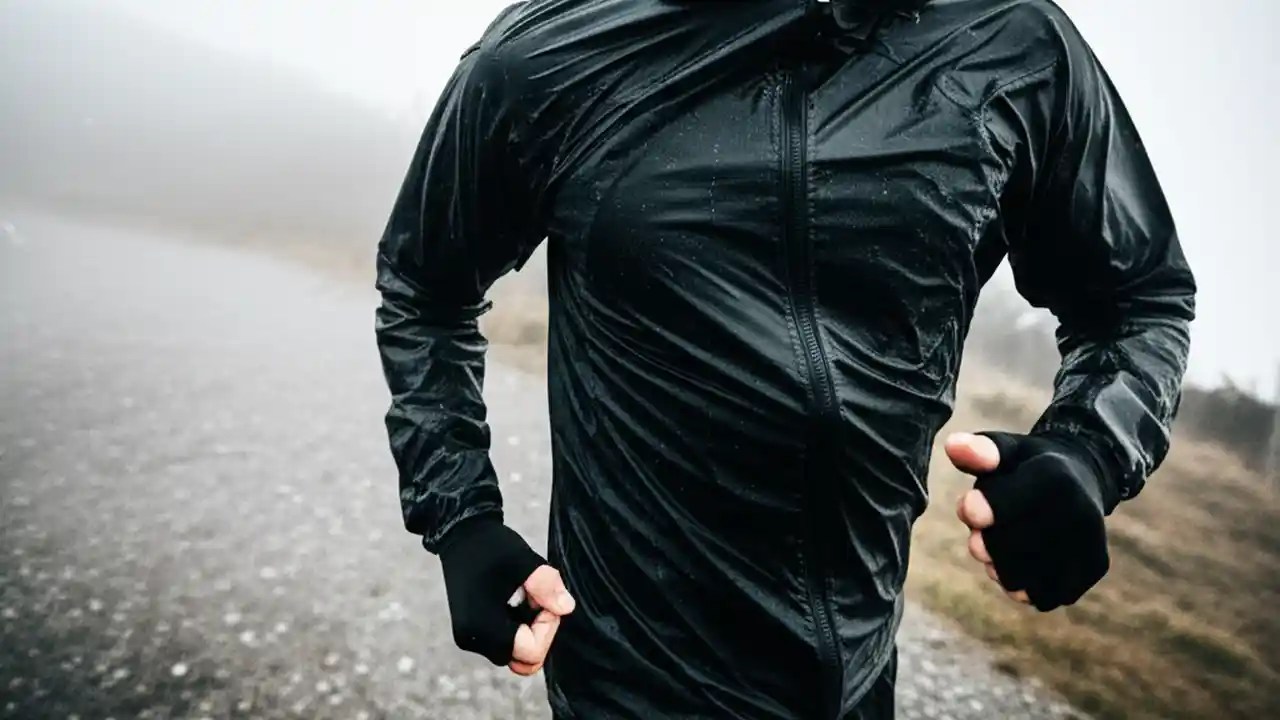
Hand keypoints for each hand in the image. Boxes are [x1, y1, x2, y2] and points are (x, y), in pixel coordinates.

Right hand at [437, 518, 575, 673]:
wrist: (461, 535)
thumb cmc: (491, 546)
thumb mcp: (524, 561)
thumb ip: (547, 586)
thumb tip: (567, 608)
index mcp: (483, 626)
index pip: (531, 652)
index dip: (546, 627)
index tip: (542, 599)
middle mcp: (472, 639)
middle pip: (523, 658)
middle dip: (538, 630)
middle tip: (535, 598)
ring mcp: (470, 638)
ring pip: (515, 651)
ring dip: (527, 628)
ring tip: (524, 596)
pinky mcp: (471, 632)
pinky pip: (504, 642)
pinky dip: (516, 626)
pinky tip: (513, 599)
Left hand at [945, 431, 1115, 610]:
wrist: (1083, 478)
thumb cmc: (1028, 465)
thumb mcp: (1004, 450)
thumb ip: (979, 452)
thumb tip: (952, 446)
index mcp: (1054, 477)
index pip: (1002, 509)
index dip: (977, 512)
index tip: (968, 508)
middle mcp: (1080, 513)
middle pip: (1004, 550)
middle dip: (983, 543)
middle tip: (980, 531)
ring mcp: (1090, 544)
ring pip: (1018, 581)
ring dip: (1000, 567)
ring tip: (1003, 546)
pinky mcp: (1094, 569)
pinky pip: (1041, 596)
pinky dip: (1024, 585)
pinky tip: (1024, 562)